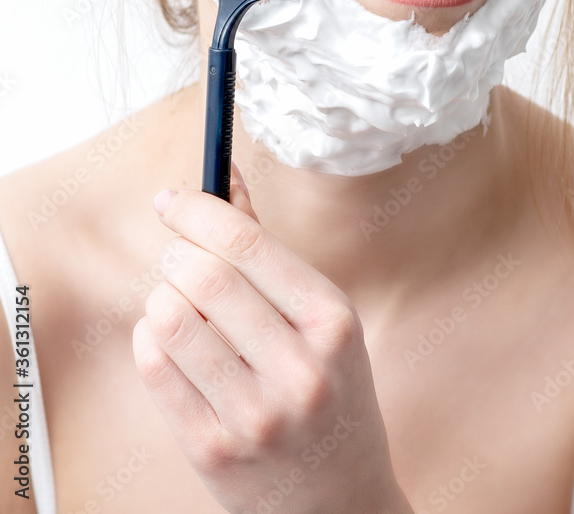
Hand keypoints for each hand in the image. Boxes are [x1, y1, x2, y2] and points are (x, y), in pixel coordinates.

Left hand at [132, 165, 411, 513]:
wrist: (341, 503)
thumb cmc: (331, 391)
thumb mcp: (321, 317)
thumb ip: (268, 245)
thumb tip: (225, 174)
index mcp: (333, 321)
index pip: (247, 243)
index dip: (197, 209)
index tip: (171, 199)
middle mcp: (299, 368)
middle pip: (204, 276)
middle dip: (177, 252)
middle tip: (177, 253)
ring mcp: (255, 415)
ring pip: (170, 318)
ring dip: (162, 296)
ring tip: (178, 301)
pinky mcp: (213, 451)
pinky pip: (154, 368)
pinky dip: (149, 338)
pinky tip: (168, 339)